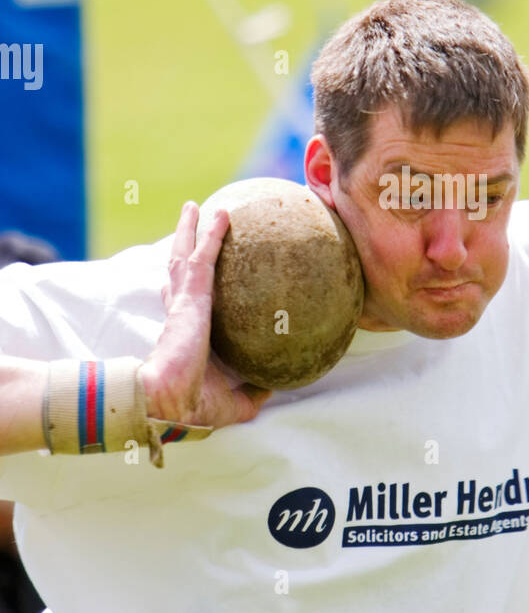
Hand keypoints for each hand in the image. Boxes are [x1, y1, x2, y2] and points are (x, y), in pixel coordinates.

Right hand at [139, 200, 273, 429]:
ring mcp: (183, 301)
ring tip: (195, 206)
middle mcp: (179, 313)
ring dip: (191, 229)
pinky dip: (212, 232)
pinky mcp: (191, 295)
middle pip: (177, 271)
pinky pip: (204, 255)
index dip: (178, 292)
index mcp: (183, 336)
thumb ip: (254, 392)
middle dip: (182, 248)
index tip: (181, 283)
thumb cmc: (193, 406)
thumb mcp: (234, 402)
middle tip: (188, 227)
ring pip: (186, 255)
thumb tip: (276, 385)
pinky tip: (223, 213)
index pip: (179, 306)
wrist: (168, 401)